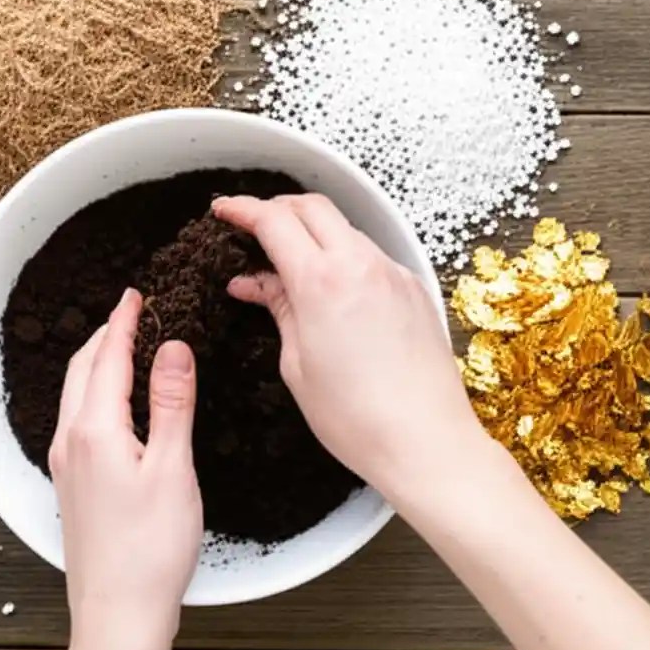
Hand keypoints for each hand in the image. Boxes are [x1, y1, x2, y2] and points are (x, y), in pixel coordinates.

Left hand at [50, 288, 201, 649]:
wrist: (117, 612)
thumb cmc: (149, 550)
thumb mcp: (173, 469)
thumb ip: (173, 404)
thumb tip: (172, 347)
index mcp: (95, 430)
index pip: (107, 357)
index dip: (124, 321)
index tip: (136, 294)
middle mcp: (70, 441)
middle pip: (83, 369)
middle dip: (106, 335)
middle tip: (132, 311)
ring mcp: (65, 464)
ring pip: (76, 394)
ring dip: (98, 363)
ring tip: (124, 347)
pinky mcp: (71, 484)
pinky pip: (76, 419)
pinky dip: (95, 393)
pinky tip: (115, 403)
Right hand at [212, 194, 493, 496]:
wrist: (426, 442)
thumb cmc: (358, 418)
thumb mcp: (296, 363)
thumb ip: (278, 308)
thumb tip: (252, 282)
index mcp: (322, 281)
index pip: (274, 221)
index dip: (242, 209)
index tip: (224, 211)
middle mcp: (362, 265)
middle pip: (311, 207)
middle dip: (276, 209)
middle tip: (250, 228)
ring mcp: (393, 274)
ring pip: (343, 228)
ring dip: (311, 232)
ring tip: (286, 264)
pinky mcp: (413, 289)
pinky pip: (369, 255)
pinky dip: (341, 256)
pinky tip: (328, 286)